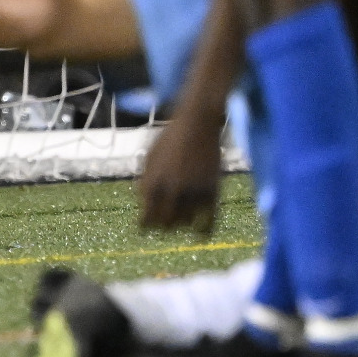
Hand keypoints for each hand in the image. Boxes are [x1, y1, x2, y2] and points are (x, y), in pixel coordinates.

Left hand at [136, 105, 223, 233]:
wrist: (196, 123)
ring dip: (181, 225)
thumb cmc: (170, 139)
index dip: (145, 225)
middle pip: (166, 224)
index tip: (145, 228)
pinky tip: (201, 233)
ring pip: (185, 224)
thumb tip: (144, 204)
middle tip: (163, 227)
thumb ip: (145, 182)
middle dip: (163, 227)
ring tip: (179, 222)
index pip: (146, 218)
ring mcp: (193, 192)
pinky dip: (203, 231)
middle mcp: (172, 190)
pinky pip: (209, 222)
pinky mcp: (213, 192)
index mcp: (152, 183)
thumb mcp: (149, 158)